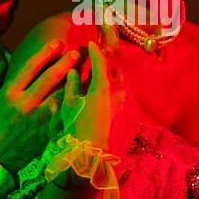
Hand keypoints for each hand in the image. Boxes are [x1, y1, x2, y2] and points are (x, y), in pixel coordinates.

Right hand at [0, 40, 78, 176]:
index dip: (45, 53)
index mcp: (8, 94)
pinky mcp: (46, 132)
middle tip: (76, 53)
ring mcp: (37, 119)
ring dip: (73, 82)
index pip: (30, 67)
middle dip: (64, 63)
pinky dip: (73, 104)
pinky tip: (83, 94)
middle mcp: (25, 104)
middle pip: (49, 79)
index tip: (57, 43)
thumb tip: (4, 62)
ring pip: (60, 96)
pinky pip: (63, 114)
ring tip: (84, 71)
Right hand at [59, 34, 123, 149]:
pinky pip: (122, 96)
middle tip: (96, 62)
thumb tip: (72, 71)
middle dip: (106, 63)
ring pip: (120, 82)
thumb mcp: (70, 103)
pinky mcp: (128, 113)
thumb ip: (71, 84)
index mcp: (103, 85)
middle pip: (115, 69)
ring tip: (99, 80)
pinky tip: (104, 97)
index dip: (94, 51)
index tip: (90, 44)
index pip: (100, 61)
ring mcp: (125, 102)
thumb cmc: (77, 128)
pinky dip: (114, 91)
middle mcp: (118, 91)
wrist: (92, 154)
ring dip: (111, 78)